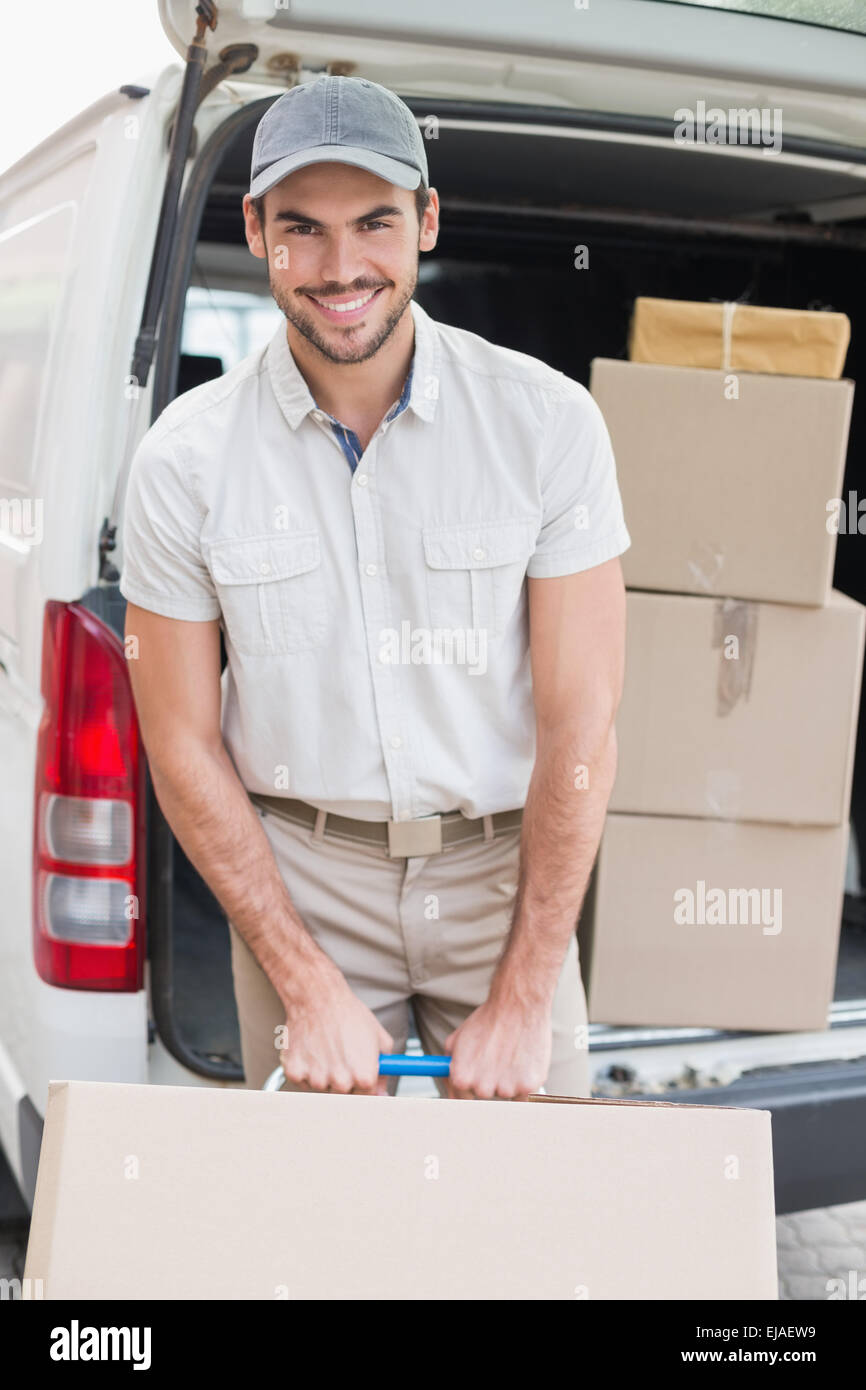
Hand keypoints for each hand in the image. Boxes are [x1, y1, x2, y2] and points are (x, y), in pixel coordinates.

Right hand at [279, 965, 392, 1095]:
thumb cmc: (348, 1014)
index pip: (368, 1096)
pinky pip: (302, 1080)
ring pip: (322, 1087)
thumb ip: (385, 1069)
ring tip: (326, 1048)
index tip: (360, 1075)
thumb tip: (382, 1092)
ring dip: (323, 1073)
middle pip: (344, 1094)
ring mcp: (316, 1078)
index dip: (364, 1083)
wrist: (318, 997)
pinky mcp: (295, 1072)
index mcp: (364, 1075)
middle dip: (344, 1079)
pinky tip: (311, 1049)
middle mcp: (341, 1081)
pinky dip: (305, 1068)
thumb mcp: (379, 1038)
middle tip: (341, 1056)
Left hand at [444, 995, 551, 1100]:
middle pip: (485, 1096)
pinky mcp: (528, 1086)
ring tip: (510, 1055)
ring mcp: (506, 1089)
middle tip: (496, 1058)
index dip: (469, 1086)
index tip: (477, 1078)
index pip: (461, 1099)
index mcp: (461, 1078)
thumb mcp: (457, 1040)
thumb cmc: (488, 1019)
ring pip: (506, 1094)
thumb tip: (449, 1086)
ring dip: (509, 1081)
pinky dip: (525, 1083)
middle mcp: (482, 1088)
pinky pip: (524, 1096)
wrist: (518, 1004)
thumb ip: (448, 1066)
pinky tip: (523, 1062)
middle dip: (490, 1080)